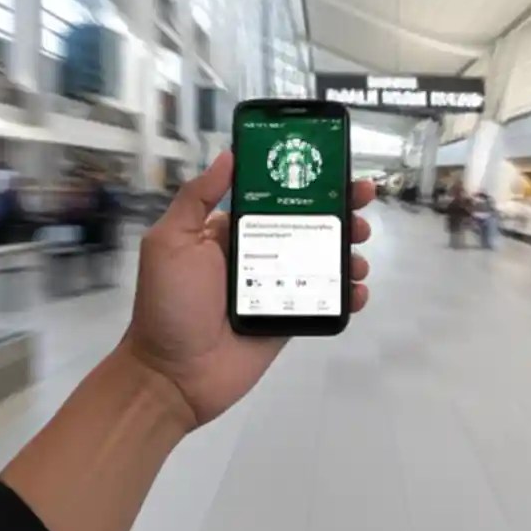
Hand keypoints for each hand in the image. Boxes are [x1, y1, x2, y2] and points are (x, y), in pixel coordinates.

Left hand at [122, 152, 373, 427]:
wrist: (172, 375)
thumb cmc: (169, 304)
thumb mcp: (170, 242)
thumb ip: (196, 198)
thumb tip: (228, 155)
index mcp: (230, 232)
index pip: (276, 197)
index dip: (306, 182)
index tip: (335, 169)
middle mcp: (258, 255)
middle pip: (308, 225)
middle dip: (340, 212)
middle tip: (361, 207)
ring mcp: (277, 288)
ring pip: (323, 261)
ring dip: (348, 251)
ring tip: (359, 251)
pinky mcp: (290, 319)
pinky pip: (325, 301)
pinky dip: (347, 295)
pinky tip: (358, 290)